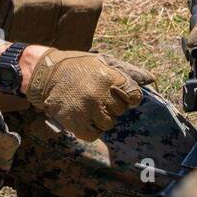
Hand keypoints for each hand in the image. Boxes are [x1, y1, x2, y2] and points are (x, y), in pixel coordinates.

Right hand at [25, 50, 142, 141]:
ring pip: (109, 124)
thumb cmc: (78, 66)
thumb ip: (129, 71)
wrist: (45, 74)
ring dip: (101, 118)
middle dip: (112, 106)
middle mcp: (100, 94)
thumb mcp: (103, 61)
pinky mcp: (76, 123)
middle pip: (121, 111)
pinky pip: (93, 135)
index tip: (119, 94)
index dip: (128, 96)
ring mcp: (88, 110)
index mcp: (109, 77)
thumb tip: (152, 80)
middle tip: (98, 97)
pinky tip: (82, 117)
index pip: (134, 96)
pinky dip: (90, 129)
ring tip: (89, 106)